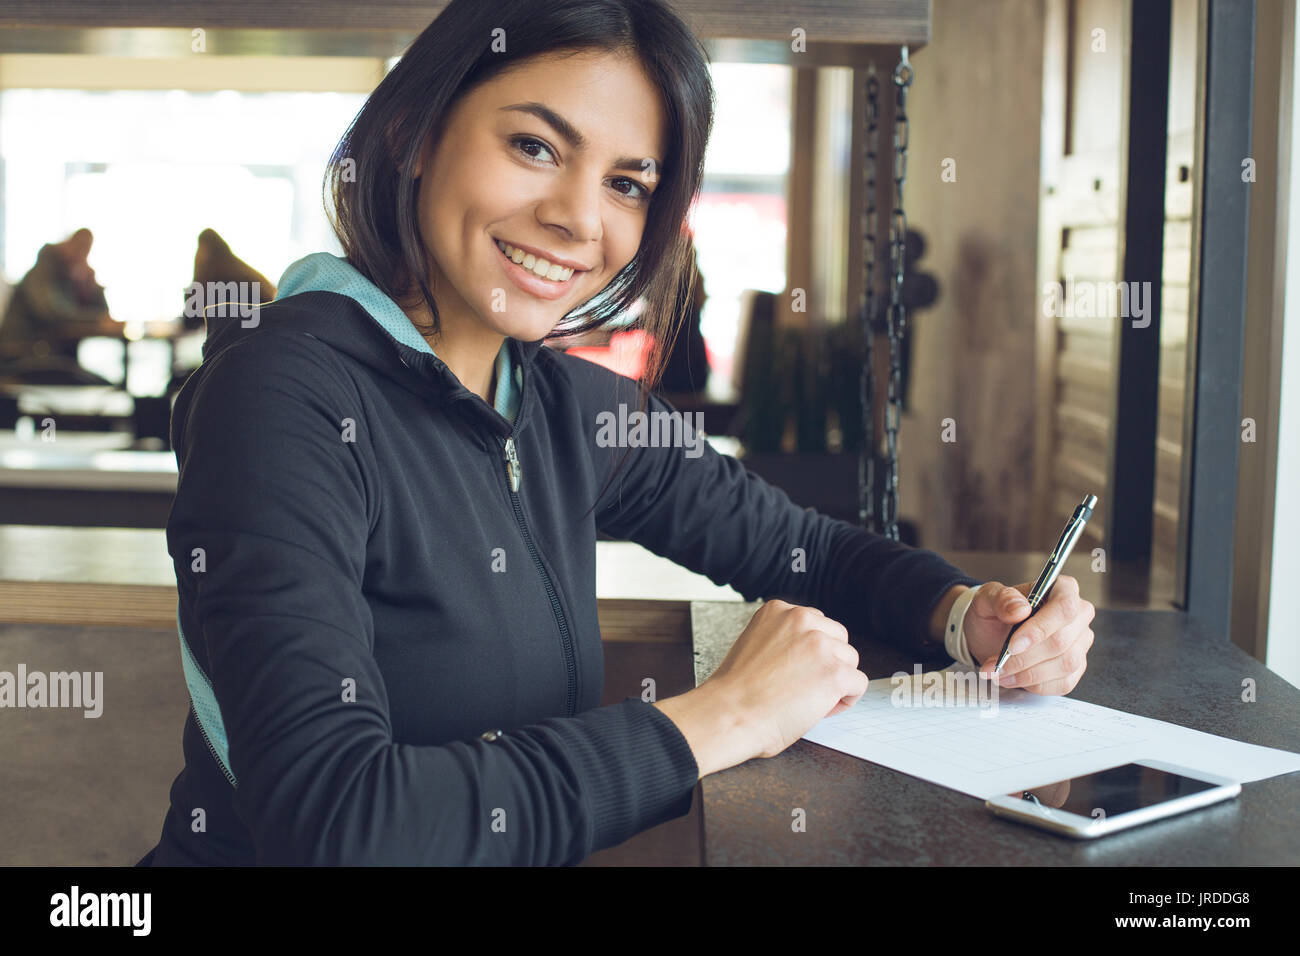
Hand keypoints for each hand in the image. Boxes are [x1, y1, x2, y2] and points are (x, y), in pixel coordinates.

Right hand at [707, 600, 869, 758]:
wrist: (728, 714)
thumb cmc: (735, 691)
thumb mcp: (754, 643)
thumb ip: (781, 637)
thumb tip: (804, 651)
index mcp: (778, 610)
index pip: (816, 623)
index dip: (811, 651)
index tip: (800, 668)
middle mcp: (801, 620)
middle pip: (838, 638)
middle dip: (828, 661)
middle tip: (806, 685)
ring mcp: (820, 645)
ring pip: (850, 661)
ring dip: (836, 681)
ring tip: (809, 699)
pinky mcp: (834, 673)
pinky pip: (858, 684)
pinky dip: (845, 700)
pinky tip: (822, 708)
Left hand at [962, 577, 1094, 694]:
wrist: (989, 634)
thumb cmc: (993, 613)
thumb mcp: (986, 599)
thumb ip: (1001, 599)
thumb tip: (1020, 609)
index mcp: (1062, 589)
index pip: (1064, 608)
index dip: (1040, 629)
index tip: (1013, 645)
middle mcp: (1078, 615)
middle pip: (1062, 641)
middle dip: (1024, 658)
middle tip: (995, 664)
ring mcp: (1080, 642)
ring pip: (1065, 665)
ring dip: (1027, 674)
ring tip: (999, 672)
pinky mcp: (1075, 667)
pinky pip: (1063, 683)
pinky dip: (1034, 685)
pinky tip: (1013, 679)